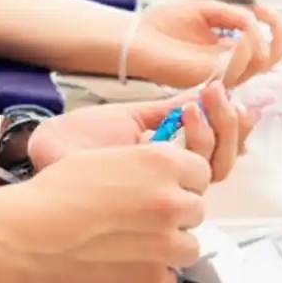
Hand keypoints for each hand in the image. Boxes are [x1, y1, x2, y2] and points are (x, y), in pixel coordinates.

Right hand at [0, 145, 209, 282]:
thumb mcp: (97, 162)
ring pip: (186, 248)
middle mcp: (170, 202)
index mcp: (158, 163)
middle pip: (194, 211)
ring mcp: (166, 245)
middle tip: (133, 221)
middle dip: (170, 216)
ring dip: (164, 248)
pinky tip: (117, 268)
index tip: (159, 190)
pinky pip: (168, 281)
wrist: (17, 238)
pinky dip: (148, 277)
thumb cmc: (45, 198)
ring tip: (123, 247)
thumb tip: (154, 184)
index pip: (199, 172)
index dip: (178, 182)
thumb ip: (137, 171)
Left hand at [29, 82, 253, 181]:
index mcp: (169, 157)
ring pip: (212, 168)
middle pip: (222, 160)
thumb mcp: (133, 115)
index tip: (230, 91)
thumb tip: (206, 91)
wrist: (50, 144)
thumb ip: (170, 109)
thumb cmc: (83, 135)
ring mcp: (163, 187)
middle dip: (228, 124)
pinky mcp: (153, 192)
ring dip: (215, 129)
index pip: (216, 147)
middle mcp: (171, 177)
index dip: (231, 123)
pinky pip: (189, 173)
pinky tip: (185, 114)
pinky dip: (194, 140)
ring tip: (198, 101)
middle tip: (220, 92)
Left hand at [124, 0, 281, 89]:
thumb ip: (231, 14)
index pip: (269, 46)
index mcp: (230, 48)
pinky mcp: (207, 78)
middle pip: (273, 59)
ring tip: (245, 23)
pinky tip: (236, 37)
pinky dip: (244, 50)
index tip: (263, 7)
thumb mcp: (204, 9)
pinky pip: (238, 69)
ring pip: (260, 65)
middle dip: (277, 32)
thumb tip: (254, 22)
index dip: (276, 26)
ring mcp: (220, 73)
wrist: (135, 35)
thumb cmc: (163, 23)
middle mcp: (229, 64)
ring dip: (259, 40)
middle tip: (259, 12)